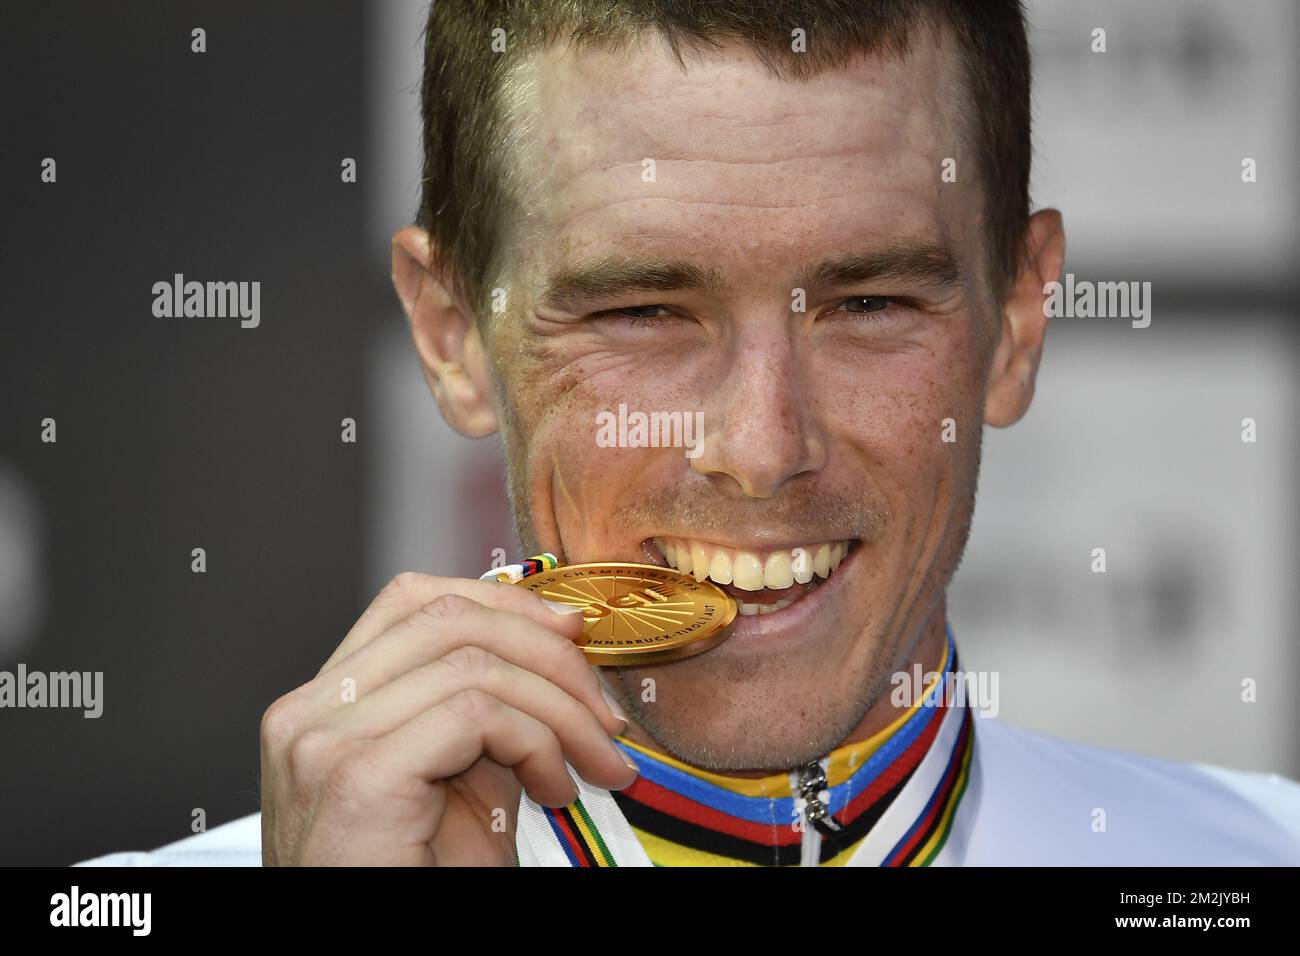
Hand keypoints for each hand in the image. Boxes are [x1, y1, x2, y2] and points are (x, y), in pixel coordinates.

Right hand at [259, 572, 636, 864]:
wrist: (369, 954)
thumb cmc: (414, 880)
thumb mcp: (454, 779)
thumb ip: (482, 710)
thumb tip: (557, 646)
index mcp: (324, 704)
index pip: (413, 602)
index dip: (503, 602)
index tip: (569, 633)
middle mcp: (307, 712)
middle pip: (446, 617)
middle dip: (548, 652)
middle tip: (603, 711)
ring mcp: (323, 741)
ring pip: (473, 664)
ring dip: (560, 710)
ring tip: (589, 765)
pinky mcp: (358, 775)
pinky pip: (476, 715)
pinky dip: (538, 742)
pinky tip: (553, 790)